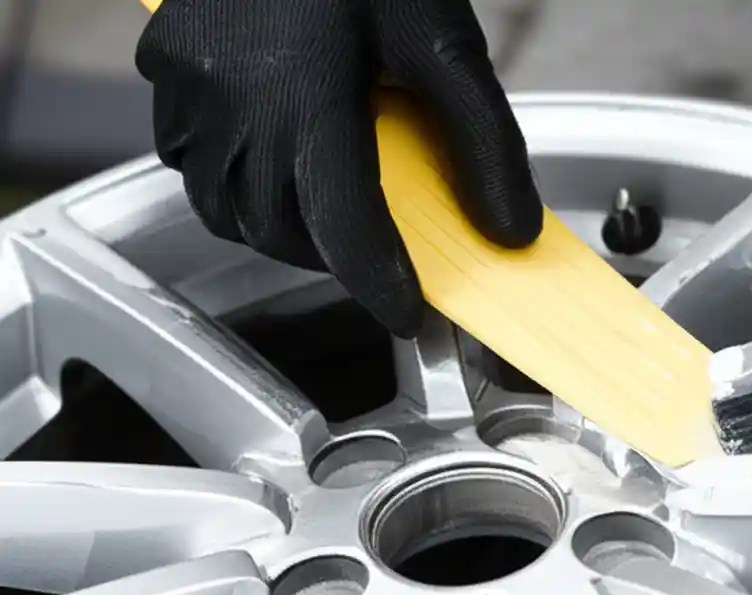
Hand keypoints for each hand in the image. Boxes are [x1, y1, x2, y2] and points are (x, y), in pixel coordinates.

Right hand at [135, 0, 541, 336]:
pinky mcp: (164, 62)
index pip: (342, 226)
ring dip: (273, 227)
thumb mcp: (446, 45)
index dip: (379, 284)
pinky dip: (224, 180)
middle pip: (276, 228)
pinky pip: (182, 155)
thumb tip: (509, 231)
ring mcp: (189, 83)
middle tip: (375, 253)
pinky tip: (266, 160)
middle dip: (327, 257)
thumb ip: (485, 145)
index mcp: (310, 94)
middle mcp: (237, 97)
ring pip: (218, 204)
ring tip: (322, 212)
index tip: (408, 314)